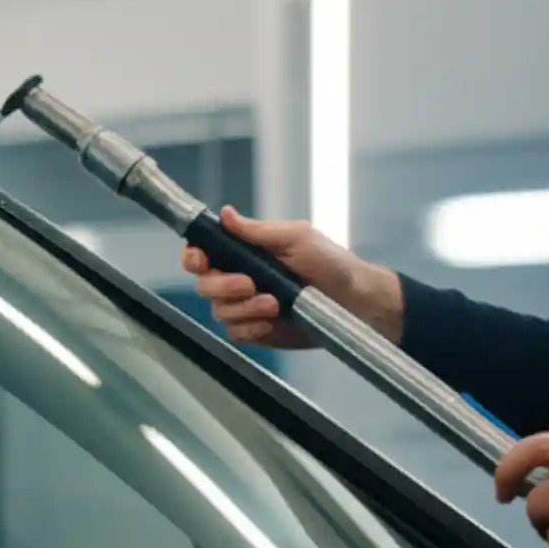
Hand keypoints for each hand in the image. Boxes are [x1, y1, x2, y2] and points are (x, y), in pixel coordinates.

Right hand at [180, 206, 403, 347]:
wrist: (355, 301)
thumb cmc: (329, 262)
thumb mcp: (296, 237)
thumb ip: (258, 231)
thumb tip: (225, 214)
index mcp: (242, 253)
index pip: (201, 253)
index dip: (193, 257)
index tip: (202, 260)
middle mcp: (237, 279)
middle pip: (204, 285)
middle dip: (223, 285)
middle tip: (251, 284)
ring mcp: (244, 307)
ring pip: (219, 311)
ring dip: (244, 308)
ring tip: (274, 304)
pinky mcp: (255, 331)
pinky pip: (235, 333)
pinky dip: (250, 328)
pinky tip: (271, 322)